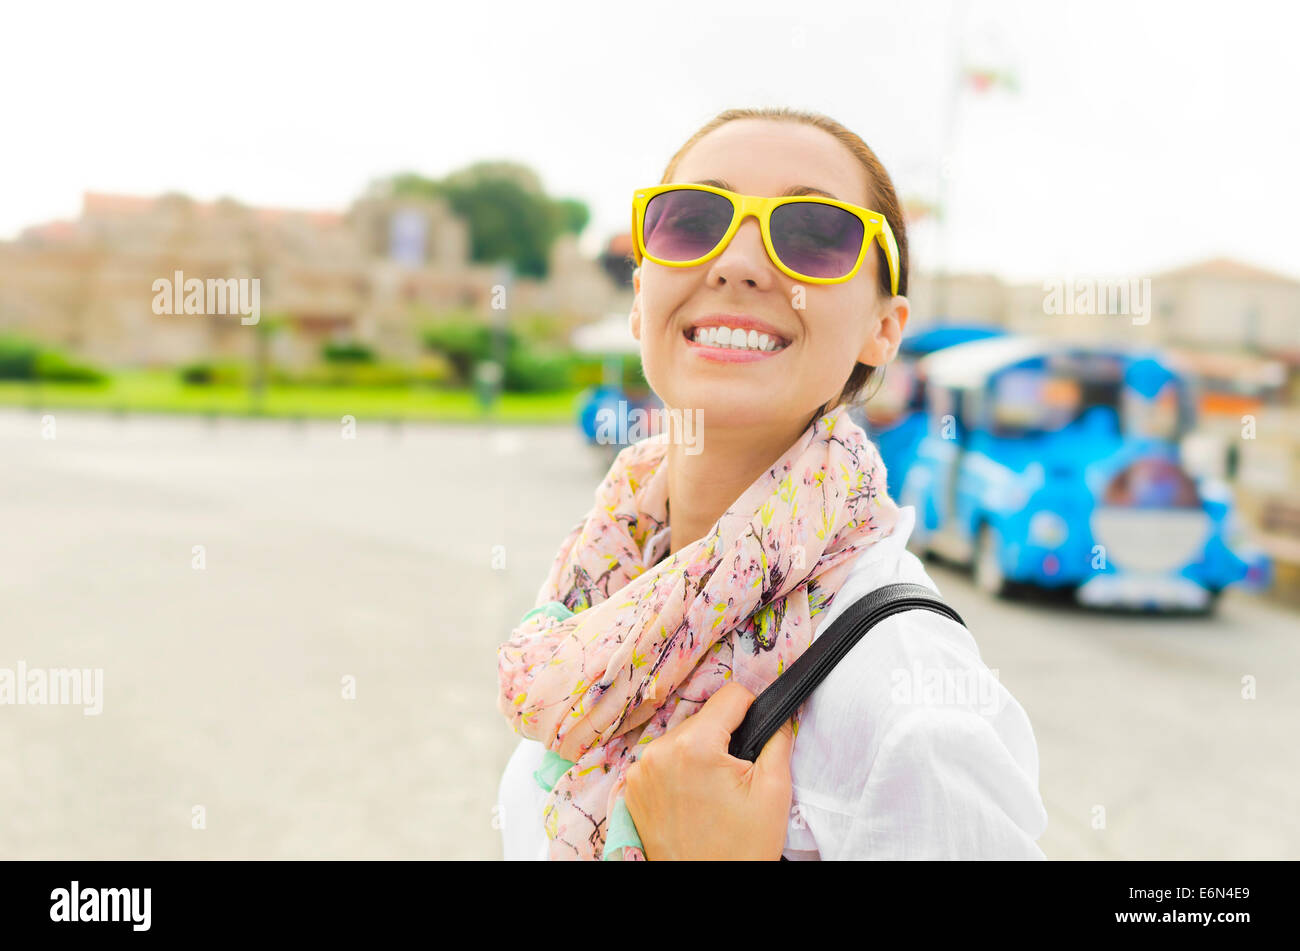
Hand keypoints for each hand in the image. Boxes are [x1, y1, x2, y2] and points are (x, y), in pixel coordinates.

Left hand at [623, 681, 794, 859]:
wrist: (708, 887)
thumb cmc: (741, 848)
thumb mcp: (774, 791)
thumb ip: (778, 739)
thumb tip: (781, 711)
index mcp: (696, 746)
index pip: (731, 695)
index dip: (753, 708)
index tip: (758, 733)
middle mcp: (659, 751)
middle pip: (704, 718)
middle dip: (724, 738)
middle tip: (735, 776)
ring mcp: (640, 771)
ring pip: (682, 738)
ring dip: (699, 753)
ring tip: (713, 791)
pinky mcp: (631, 788)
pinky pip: (661, 761)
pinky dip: (678, 771)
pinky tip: (691, 798)